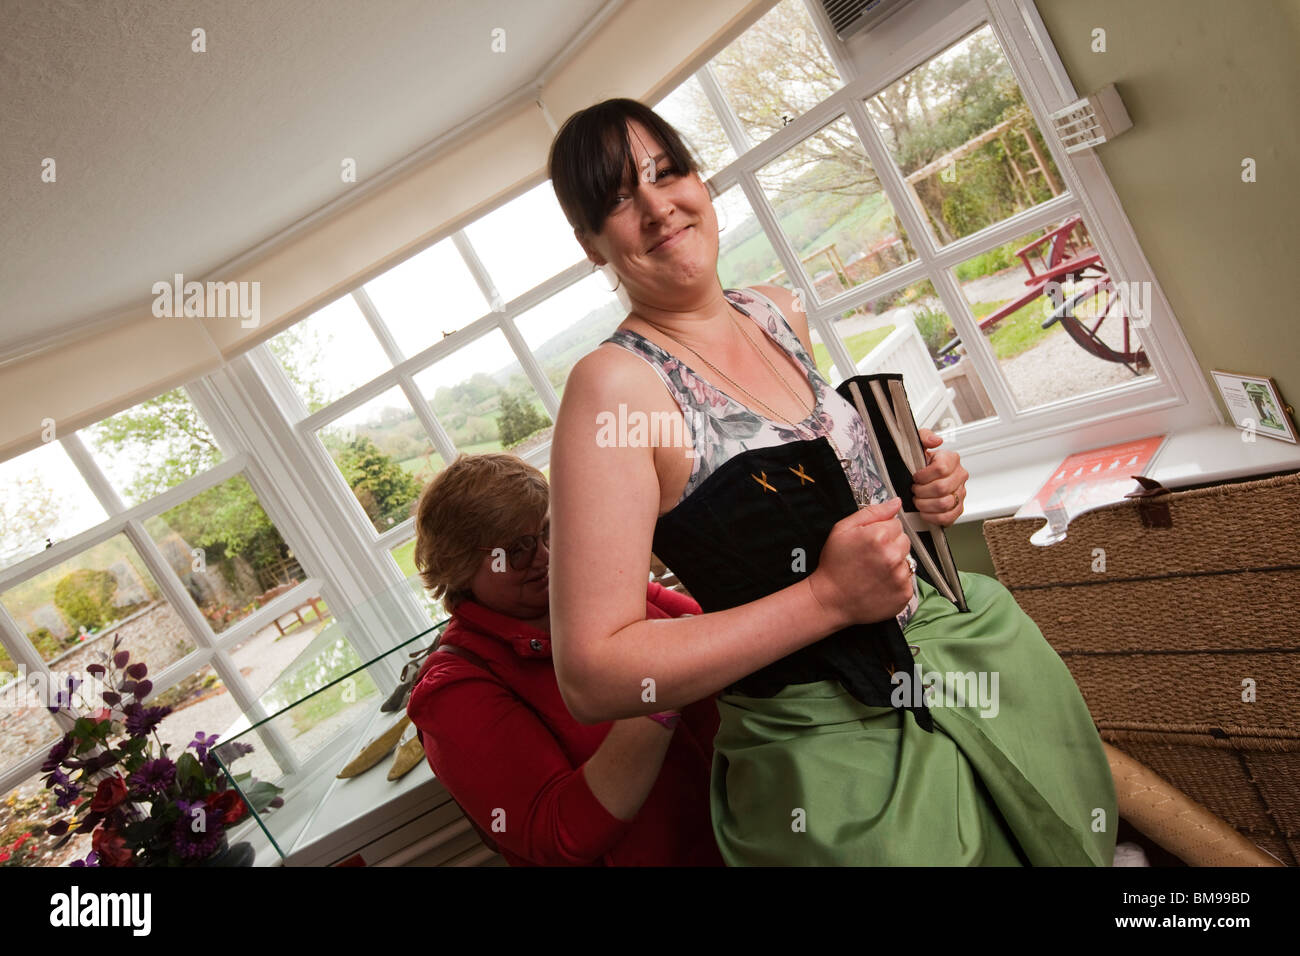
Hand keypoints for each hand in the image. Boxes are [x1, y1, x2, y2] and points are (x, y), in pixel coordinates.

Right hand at [809, 497, 913, 626]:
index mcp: (879, 536)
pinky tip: (880, 583)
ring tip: (875, 571)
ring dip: (895, 564)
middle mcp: (893, 556)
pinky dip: (897, 582)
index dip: (882, 531)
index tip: (870, 542)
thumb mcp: (843, 529)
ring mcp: (900, 576)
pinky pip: (908, 580)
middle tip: (872, 557)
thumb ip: (872, 512)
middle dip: (891, 545)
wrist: (831, 600)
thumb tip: (896, 503)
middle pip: (905, 540)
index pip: (897, 523)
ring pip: (907, 560)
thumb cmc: (835, 565)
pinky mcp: (904, 594)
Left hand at [911, 429, 967, 526]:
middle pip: (941, 488)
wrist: (925, 478)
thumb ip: (924, 436)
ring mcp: (961, 492)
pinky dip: (933, 517)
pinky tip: (925, 511)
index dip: (923, 476)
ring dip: (926, 504)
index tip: (916, 477)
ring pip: (944, 504)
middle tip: (915, 490)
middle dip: (922, 491)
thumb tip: (935, 440)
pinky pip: (947, 517)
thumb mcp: (918, 445)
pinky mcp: (958, 508)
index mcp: (951, 459)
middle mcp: (959, 475)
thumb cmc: (921, 463)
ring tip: (919, 500)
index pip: (940, 469)